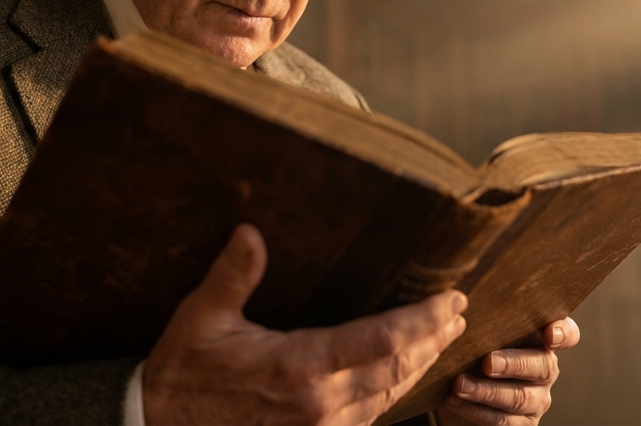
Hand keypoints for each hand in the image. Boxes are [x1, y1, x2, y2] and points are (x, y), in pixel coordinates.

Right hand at [143, 224, 467, 424]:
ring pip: (390, 396)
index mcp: (299, 366)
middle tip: (457, 311)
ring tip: (441, 337)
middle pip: (398, 369)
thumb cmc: (182, 374)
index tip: (451, 299)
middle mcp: (321, 403)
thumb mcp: (200, 319)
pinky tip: (401, 374)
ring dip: (419, 364)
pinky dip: (394, 391)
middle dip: (433, 338)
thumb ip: (231, 276)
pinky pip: (370, 416)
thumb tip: (249, 232)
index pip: (383, 341)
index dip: (424, 320)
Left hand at [436, 317, 579, 424]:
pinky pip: (504, 421)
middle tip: (487, 362)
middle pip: (541, 366)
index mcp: (540, 340)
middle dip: (513, 363)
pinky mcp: (522, 424)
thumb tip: (457, 296)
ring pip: (519, 396)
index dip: (563, 333)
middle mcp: (545, 368)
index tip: (549, 334)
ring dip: (487, 391)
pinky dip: (477, 411)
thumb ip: (483, 315)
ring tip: (459, 384)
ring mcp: (536, 398)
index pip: (568, 334)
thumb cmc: (470, 350)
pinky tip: (456, 400)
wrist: (457, 391)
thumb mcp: (477, 330)